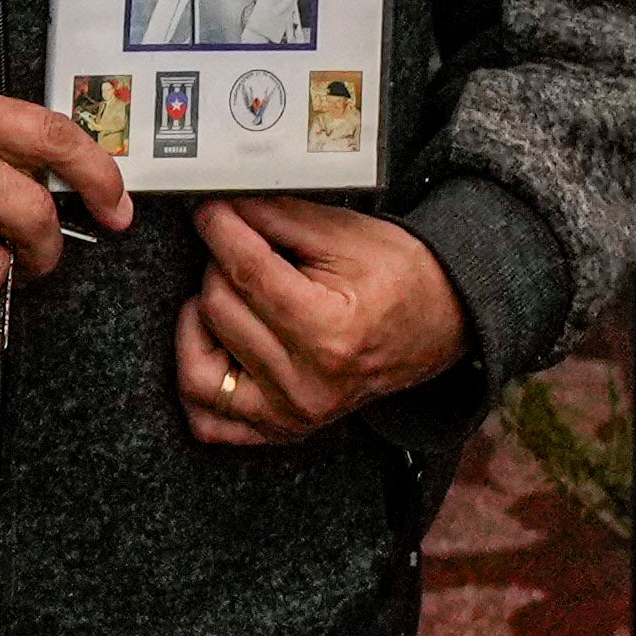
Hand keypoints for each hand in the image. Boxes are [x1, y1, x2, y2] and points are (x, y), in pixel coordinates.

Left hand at [172, 194, 464, 446]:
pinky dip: (200, 380)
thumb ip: (277, 216)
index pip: (246, 272)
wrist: (437, 321)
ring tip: (228, 292)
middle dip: (221, 264)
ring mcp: (291, 415)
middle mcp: (307, 384)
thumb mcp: (345, 233)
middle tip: (241, 244)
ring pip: (199, 365)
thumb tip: (224, 206)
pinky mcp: (281, 429)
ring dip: (204, 319)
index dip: (220, 229)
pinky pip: (209, 421)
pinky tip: (216, 342)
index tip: (210, 209)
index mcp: (329, 332)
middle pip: (219, 308)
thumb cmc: (397, 276)